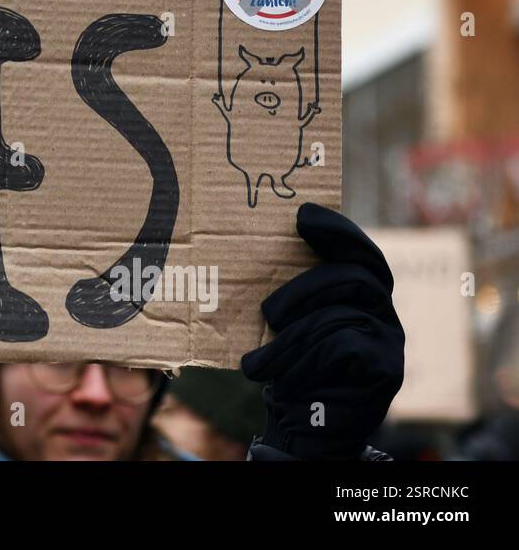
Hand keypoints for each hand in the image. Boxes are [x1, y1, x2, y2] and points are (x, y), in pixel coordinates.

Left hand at [241, 203, 403, 458]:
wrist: (306, 426)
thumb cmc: (292, 367)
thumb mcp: (288, 324)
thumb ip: (290, 291)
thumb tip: (249, 247)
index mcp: (365, 296)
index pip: (362, 252)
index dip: (338, 231)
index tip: (303, 215)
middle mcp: (385, 314)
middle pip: (353, 277)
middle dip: (304, 289)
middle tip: (268, 313)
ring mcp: (391, 342)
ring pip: (340, 315)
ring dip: (291, 340)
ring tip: (258, 363)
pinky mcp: (388, 371)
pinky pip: (343, 346)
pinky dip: (304, 363)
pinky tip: (283, 380)